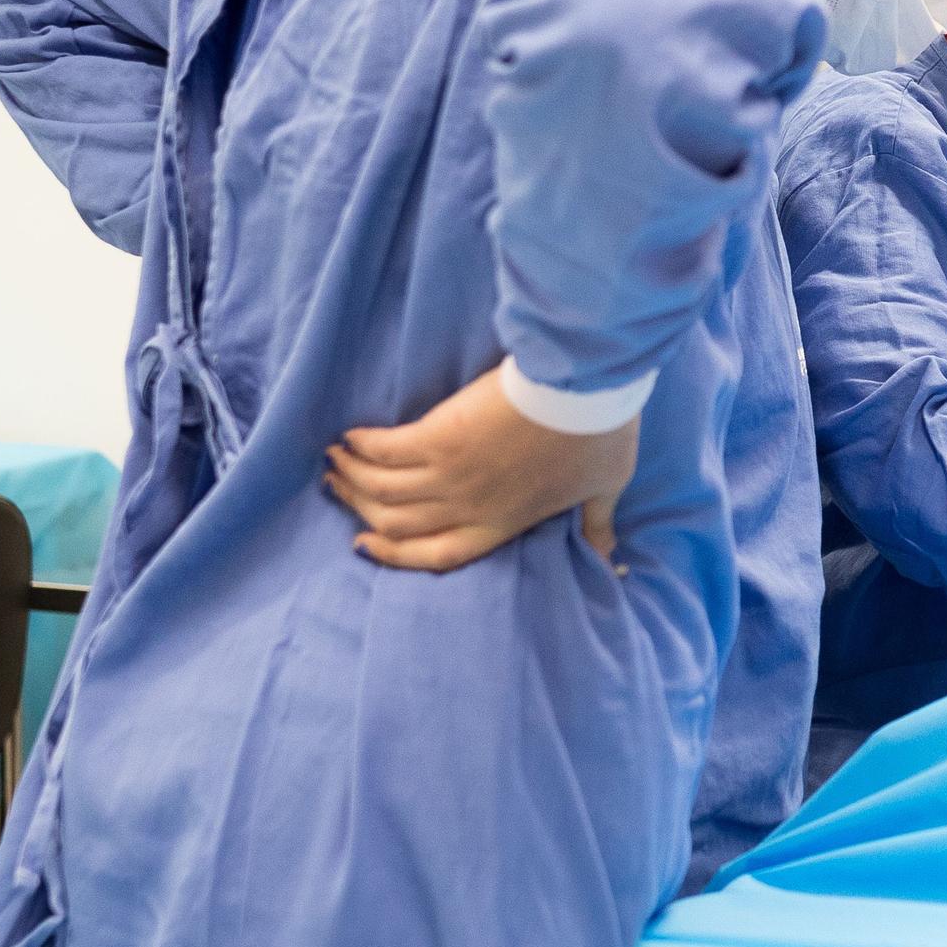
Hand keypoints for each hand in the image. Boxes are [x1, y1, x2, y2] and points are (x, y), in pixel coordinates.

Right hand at [324, 364, 636, 572]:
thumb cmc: (600, 435)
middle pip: (398, 521)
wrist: (586, 389)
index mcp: (502, 524)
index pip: (438, 555)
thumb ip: (597, 525)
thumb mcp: (605, 488)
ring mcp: (450, 474)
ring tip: (335, 462)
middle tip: (341, 488)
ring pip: (383, 489)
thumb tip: (611, 558)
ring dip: (352, 476)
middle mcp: (468, 506)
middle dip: (362, 509)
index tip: (368, 544)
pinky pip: (386, 450)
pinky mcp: (437, 437)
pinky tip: (350, 436)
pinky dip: (363, 446)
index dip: (397, 554)